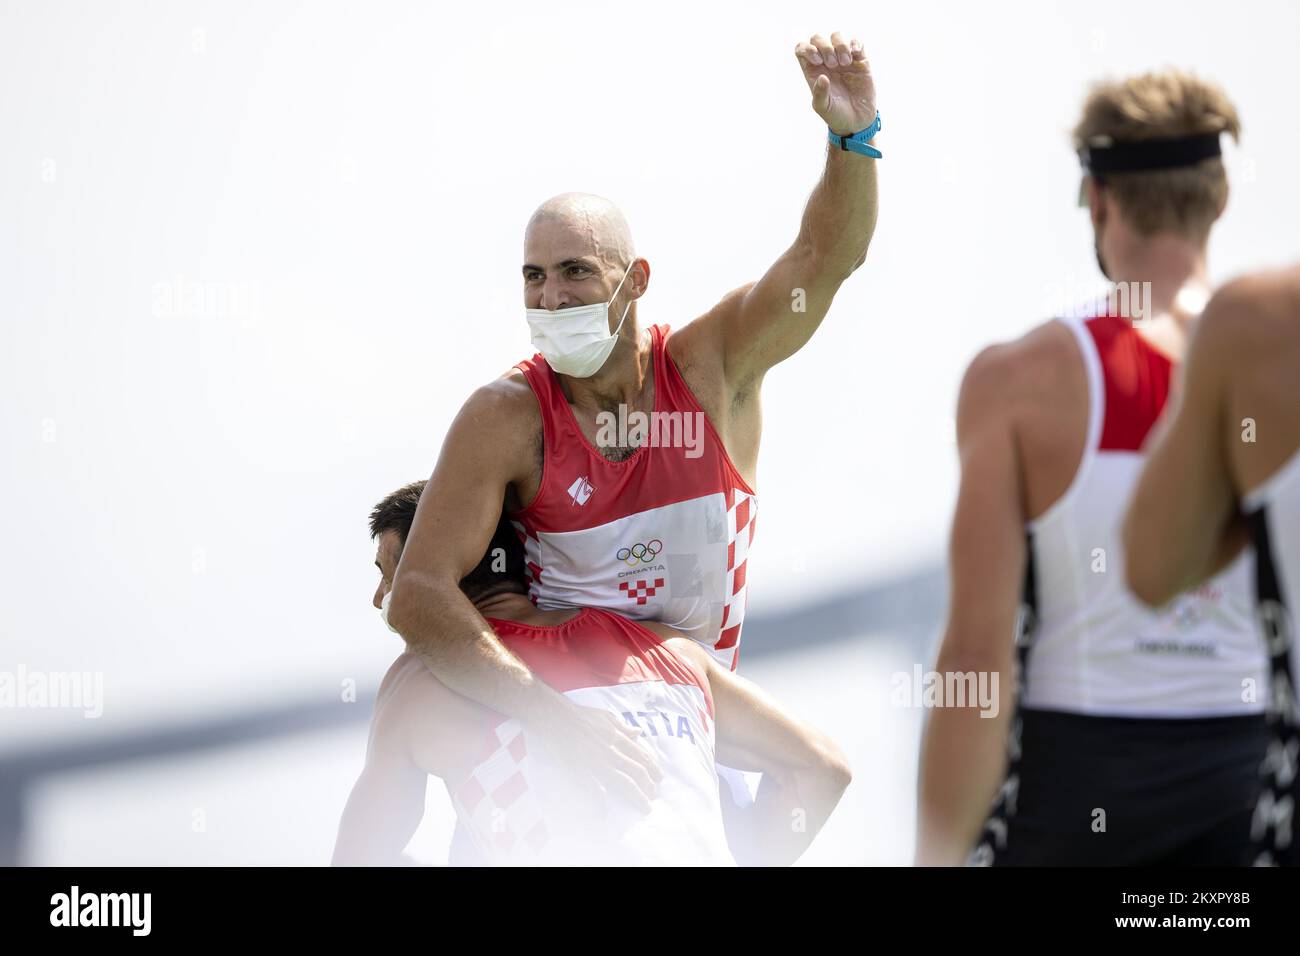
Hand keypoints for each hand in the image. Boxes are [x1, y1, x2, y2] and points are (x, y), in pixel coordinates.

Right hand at [537, 701, 663, 813]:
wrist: (556, 718)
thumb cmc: (580, 716)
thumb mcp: (607, 717)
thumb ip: (624, 727)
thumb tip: (639, 732)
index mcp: (618, 738)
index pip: (642, 756)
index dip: (653, 768)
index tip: (659, 778)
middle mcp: (612, 752)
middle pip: (637, 772)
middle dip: (649, 785)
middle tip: (654, 795)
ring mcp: (598, 763)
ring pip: (624, 783)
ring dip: (637, 796)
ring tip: (645, 806)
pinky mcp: (582, 771)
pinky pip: (594, 790)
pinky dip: (599, 803)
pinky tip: (603, 814)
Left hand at [793, 32, 876, 136]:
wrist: (857, 121)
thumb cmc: (836, 115)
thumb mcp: (823, 107)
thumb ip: (819, 93)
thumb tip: (822, 76)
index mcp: (813, 70)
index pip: (802, 49)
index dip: (807, 48)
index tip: (817, 61)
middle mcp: (826, 61)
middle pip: (817, 38)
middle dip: (824, 47)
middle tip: (833, 65)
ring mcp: (842, 59)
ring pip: (836, 36)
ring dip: (840, 45)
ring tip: (845, 63)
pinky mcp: (859, 60)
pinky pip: (856, 42)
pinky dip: (855, 44)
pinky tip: (855, 56)